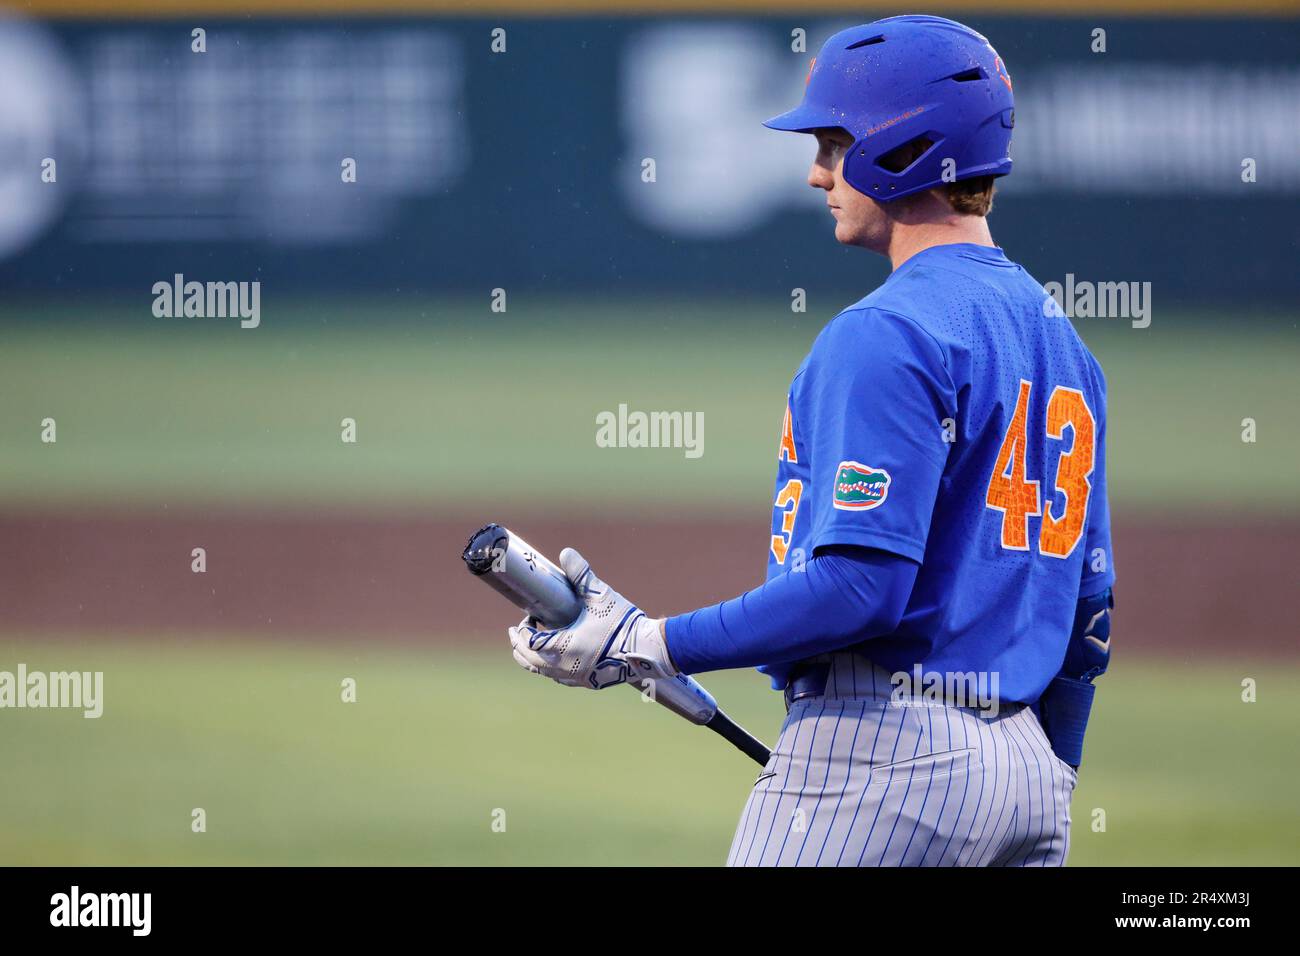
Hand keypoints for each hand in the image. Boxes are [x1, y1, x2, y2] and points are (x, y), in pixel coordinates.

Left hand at [508, 548, 677, 688]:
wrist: (648, 651)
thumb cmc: (622, 623)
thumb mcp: (599, 595)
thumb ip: (580, 574)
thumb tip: (566, 552)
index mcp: (563, 647)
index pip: (529, 643)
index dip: (521, 631)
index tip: (525, 618)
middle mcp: (565, 667)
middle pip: (530, 661)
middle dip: (520, 646)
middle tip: (516, 632)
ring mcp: (576, 678)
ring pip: (543, 672)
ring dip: (533, 658)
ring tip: (532, 645)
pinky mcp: (589, 682)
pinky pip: (560, 678)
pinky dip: (550, 668)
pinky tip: (556, 658)